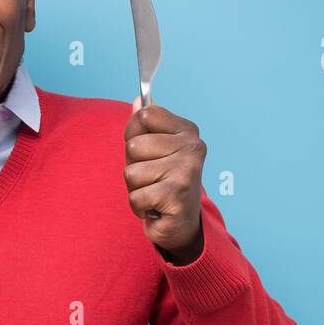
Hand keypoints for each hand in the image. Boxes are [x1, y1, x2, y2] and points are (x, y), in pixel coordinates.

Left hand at [123, 96, 205, 260]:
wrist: (181, 224)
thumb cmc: (163, 183)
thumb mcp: (154, 150)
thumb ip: (146, 126)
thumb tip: (137, 100)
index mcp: (187, 130)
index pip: (143, 116)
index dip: (134, 135)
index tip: (148, 152)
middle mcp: (192, 147)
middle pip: (133, 146)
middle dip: (134, 166)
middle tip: (153, 178)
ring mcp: (187, 171)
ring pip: (131, 173)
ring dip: (136, 189)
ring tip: (154, 193)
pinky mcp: (177, 195)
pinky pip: (135, 197)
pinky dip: (139, 207)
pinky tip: (155, 208)